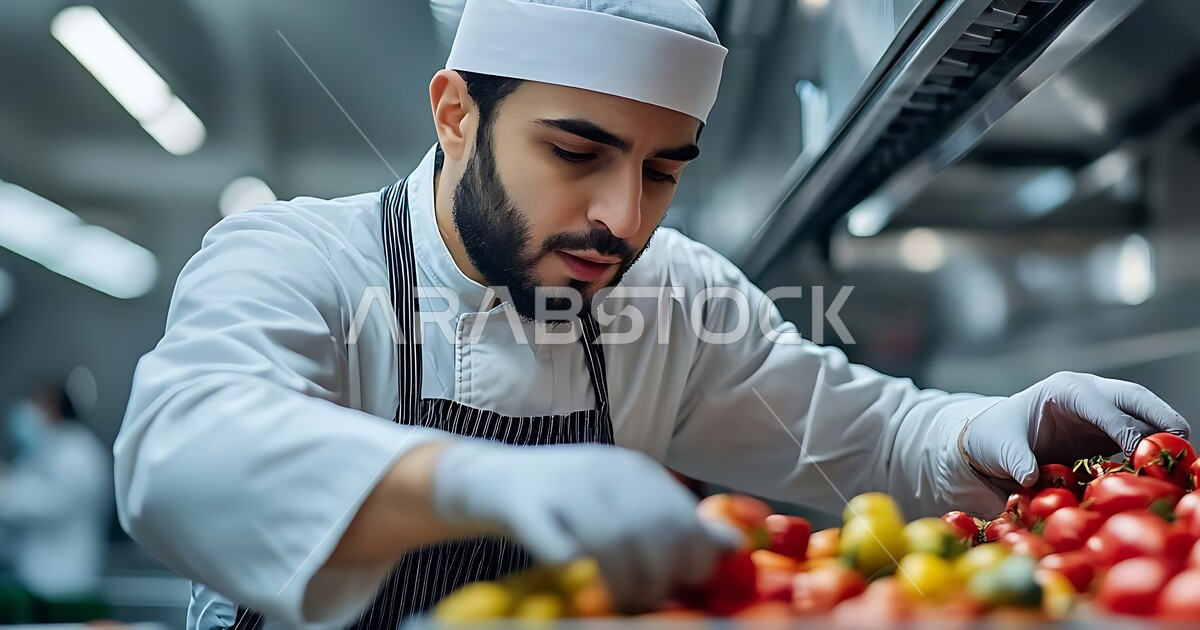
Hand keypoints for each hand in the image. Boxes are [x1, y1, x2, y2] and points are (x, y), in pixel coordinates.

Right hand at [432, 441, 738, 610]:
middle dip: (657, 576)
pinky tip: (579, 584)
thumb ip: (672, 522)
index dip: (689, 560)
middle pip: (651, 531)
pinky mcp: (523, 504)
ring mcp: (562, 485)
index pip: (682, 519)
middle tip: (646, 597)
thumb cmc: (564, 502)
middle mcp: (602, 470)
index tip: (680, 584)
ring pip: (610, 542)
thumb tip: (731, 546)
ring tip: (617, 599)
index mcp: (633, 470)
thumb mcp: (622, 503)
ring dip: (621, 583)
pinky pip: (558, 547)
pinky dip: (576, 573)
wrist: (488, 478)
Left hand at [962, 372, 1189, 486]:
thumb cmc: (995, 436)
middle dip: (1161, 416)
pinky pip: (1137, 436)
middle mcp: (1088, 394)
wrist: (994, 437)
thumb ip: (1015, 460)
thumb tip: (1030, 477)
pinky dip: (1152, 450)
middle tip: (1184, 441)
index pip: (1102, 405)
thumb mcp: (998, 447)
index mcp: (1064, 389)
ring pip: (1142, 416)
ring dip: (1164, 434)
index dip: (1123, 427)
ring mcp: (1101, 411)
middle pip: (1133, 399)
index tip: (1139, 452)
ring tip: (1182, 460)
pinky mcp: (1106, 431)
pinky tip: (1163, 469)